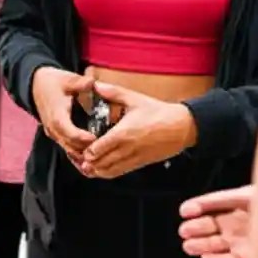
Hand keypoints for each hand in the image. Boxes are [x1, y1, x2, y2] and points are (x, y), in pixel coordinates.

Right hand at [31, 67, 96, 162]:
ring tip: (100, 151)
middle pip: (71, 145)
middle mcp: (53, 128)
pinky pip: (67, 148)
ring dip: (83, 152)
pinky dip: (78, 152)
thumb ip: (80, 83)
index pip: (69, 132)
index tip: (97, 138)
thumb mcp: (67, 79)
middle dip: (87, 148)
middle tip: (105, 147)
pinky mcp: (55, 135)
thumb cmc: (53, 82)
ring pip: (68, 149)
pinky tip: (91, 154)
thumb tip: (93, 82)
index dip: (83, 138)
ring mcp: (53, 133)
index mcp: (57, 116)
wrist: (37, 86)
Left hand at [79, 82, 196, 178]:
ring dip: (95, 170)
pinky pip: (119, 172)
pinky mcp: (139, 163)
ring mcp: (134, 158)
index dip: (85, 150)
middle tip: (76, 156)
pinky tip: (100, 169)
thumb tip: (97, 85)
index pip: (98, 148)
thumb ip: (114, 92)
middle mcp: (127, 149)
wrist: (181, 128)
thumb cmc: (158, 112)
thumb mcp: (135, 99)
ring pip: (108, 171)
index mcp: (123, 133)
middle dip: (86, 162)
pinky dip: (107, 173)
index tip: (77, 146)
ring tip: (84, 165)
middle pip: (100, 163)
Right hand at [178, 186, 253, 257]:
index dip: (198, 205)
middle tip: (185, 230)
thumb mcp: (253, 198)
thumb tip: (201, 202)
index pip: (213, 202)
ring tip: (188, 245)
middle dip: (194, 228)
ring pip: (213, 243)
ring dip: (200, 245)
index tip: (185, 211)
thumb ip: (228, 200)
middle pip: (208, 225)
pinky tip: (206, 257)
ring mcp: (240, 241)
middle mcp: (237, 223)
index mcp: (240, 202)